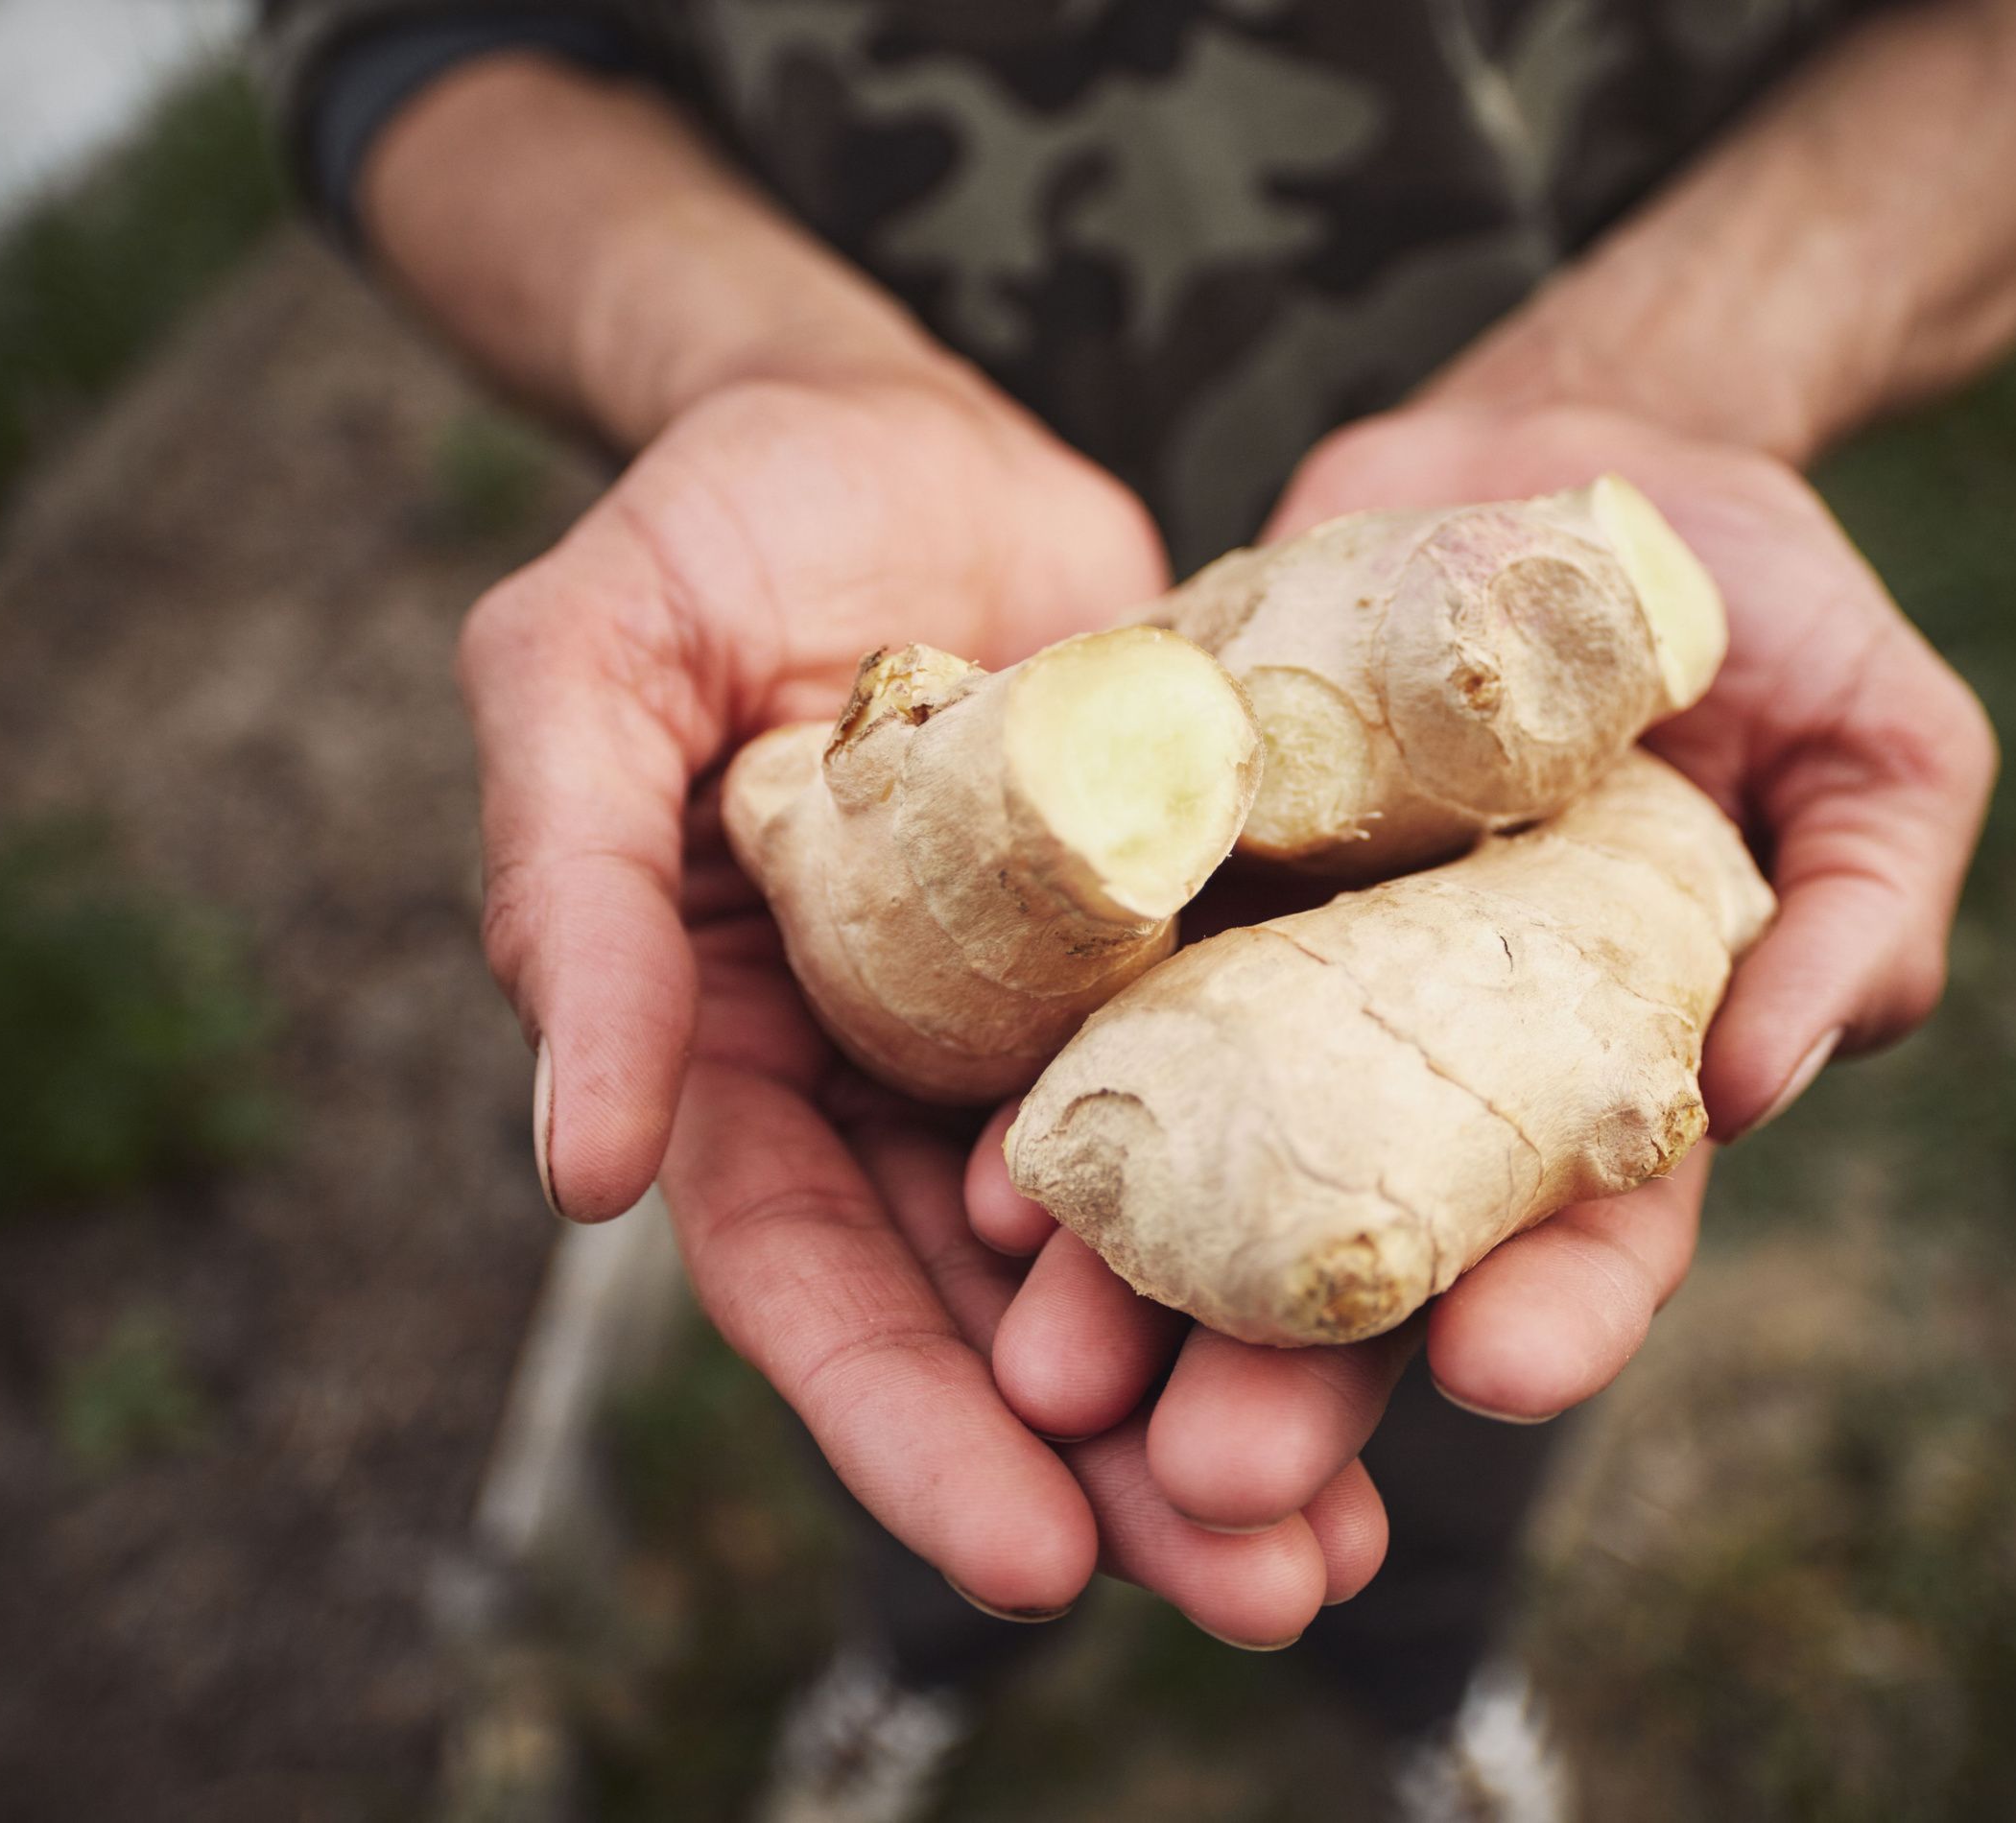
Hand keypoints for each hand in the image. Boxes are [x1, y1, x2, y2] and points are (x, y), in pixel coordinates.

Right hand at [461, 363, 1382, 1641]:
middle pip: (1004, 1314)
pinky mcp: (1193, 942)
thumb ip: (572, 898)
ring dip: (1253, 1380)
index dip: (906, 1423)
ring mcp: (1058, 1022)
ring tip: (1370, 1528)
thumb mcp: (587, 676)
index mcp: (744, 1054)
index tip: (1030, 1559)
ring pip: (1154, 1236)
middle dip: (1121, 1466)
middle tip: (1268, 1592)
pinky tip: (1443, 1293)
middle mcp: (902, 1076)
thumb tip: (582, 1171)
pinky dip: (1337, 1193)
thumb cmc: (704, 525)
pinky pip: (1270, 1081)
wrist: (895, 420)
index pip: (808, 1277)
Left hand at [965, 402, 1994, 1528]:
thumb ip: (1860, 910)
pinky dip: (1046, 1090)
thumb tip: (1761, 1082)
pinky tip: (984, 1177)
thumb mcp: (1880, 740)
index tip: (1495, 1372)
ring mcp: (1290, 966)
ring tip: (1054, 1374)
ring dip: (1127, 1282)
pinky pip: (1102, 997)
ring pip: (1201, 1158)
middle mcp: (1426, 1048)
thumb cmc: (1756, 602)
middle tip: (1209, 1477)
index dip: (1554, 1308)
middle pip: (1360, 1240)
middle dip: (1290, 1373)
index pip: (1589, 1226)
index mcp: (1605, 1058)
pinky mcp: (1180, 873)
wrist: (1556, 454)